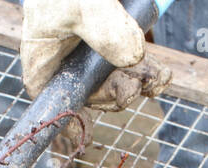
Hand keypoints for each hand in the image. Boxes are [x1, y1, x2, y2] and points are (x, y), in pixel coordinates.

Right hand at [21, 0, 171, 108]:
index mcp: (45, 53)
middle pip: (93, 94)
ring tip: (159, 77)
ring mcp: (95, 48)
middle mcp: (69, 56)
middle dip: (121, 94)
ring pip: (118, 81)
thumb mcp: (82, 0)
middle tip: (141, 85)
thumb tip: (131, 60)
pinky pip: (135, 64)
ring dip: (141, 84)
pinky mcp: (120, 37)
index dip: (72, 114)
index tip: (98, 116)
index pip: (52, 96)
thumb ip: (104, 29)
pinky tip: (162, 71)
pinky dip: (149, 70)